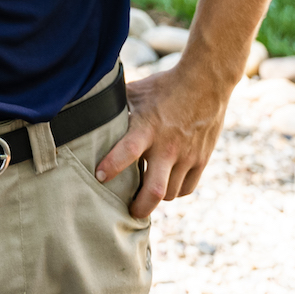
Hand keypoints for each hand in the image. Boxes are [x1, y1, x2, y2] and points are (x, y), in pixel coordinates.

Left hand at [93, 58, 233, 219]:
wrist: (206, 82)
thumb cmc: (164, 86)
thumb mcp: (136, 92)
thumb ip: (115, 107)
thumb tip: (88, 110)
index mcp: (147, 128)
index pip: (127, 152)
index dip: (111, 167)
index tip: (99, 177)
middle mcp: (167, 146)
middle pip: (154, 191)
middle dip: (139, 208)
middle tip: (129, 211)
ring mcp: (186, 155)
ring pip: (170, 193)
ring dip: (156, 198)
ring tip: (145, 194)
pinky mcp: (201, 159)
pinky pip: (187, 188)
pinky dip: (175, 191)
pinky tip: (166, 184)